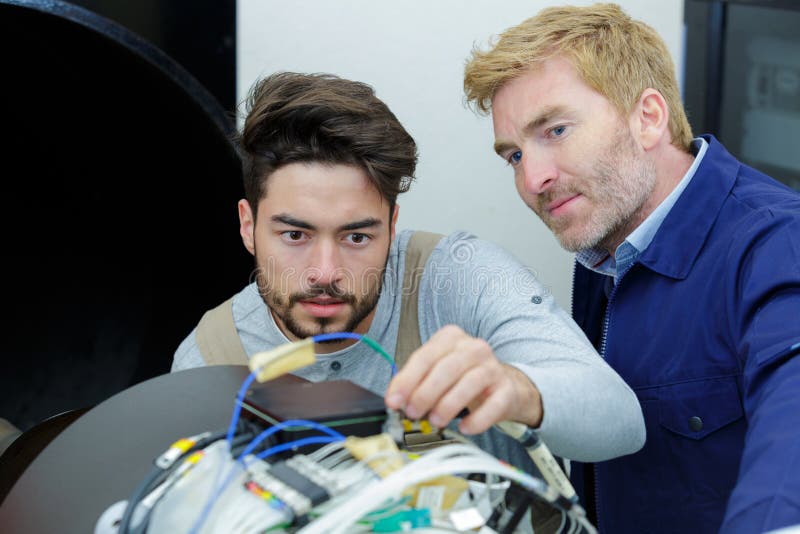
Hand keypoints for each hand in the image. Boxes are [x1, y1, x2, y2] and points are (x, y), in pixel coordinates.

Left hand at [385, 325, 542, 433]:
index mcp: (450, 338)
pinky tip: (465, 428)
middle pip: (446, 368)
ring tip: (435, 421)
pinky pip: (493, 405)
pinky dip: (477, 419)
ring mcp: (493, 368)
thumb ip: (413, 382)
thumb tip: (394, 400)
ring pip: (470, 383)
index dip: (407, 380)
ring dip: (448, 405)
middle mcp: (474, 348)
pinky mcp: (507, 390)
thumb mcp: (435, 373)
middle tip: (412, 413)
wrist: (503, 387)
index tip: (394, 401)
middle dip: (425, 393)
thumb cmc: (462, 378)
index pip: (425, 356)